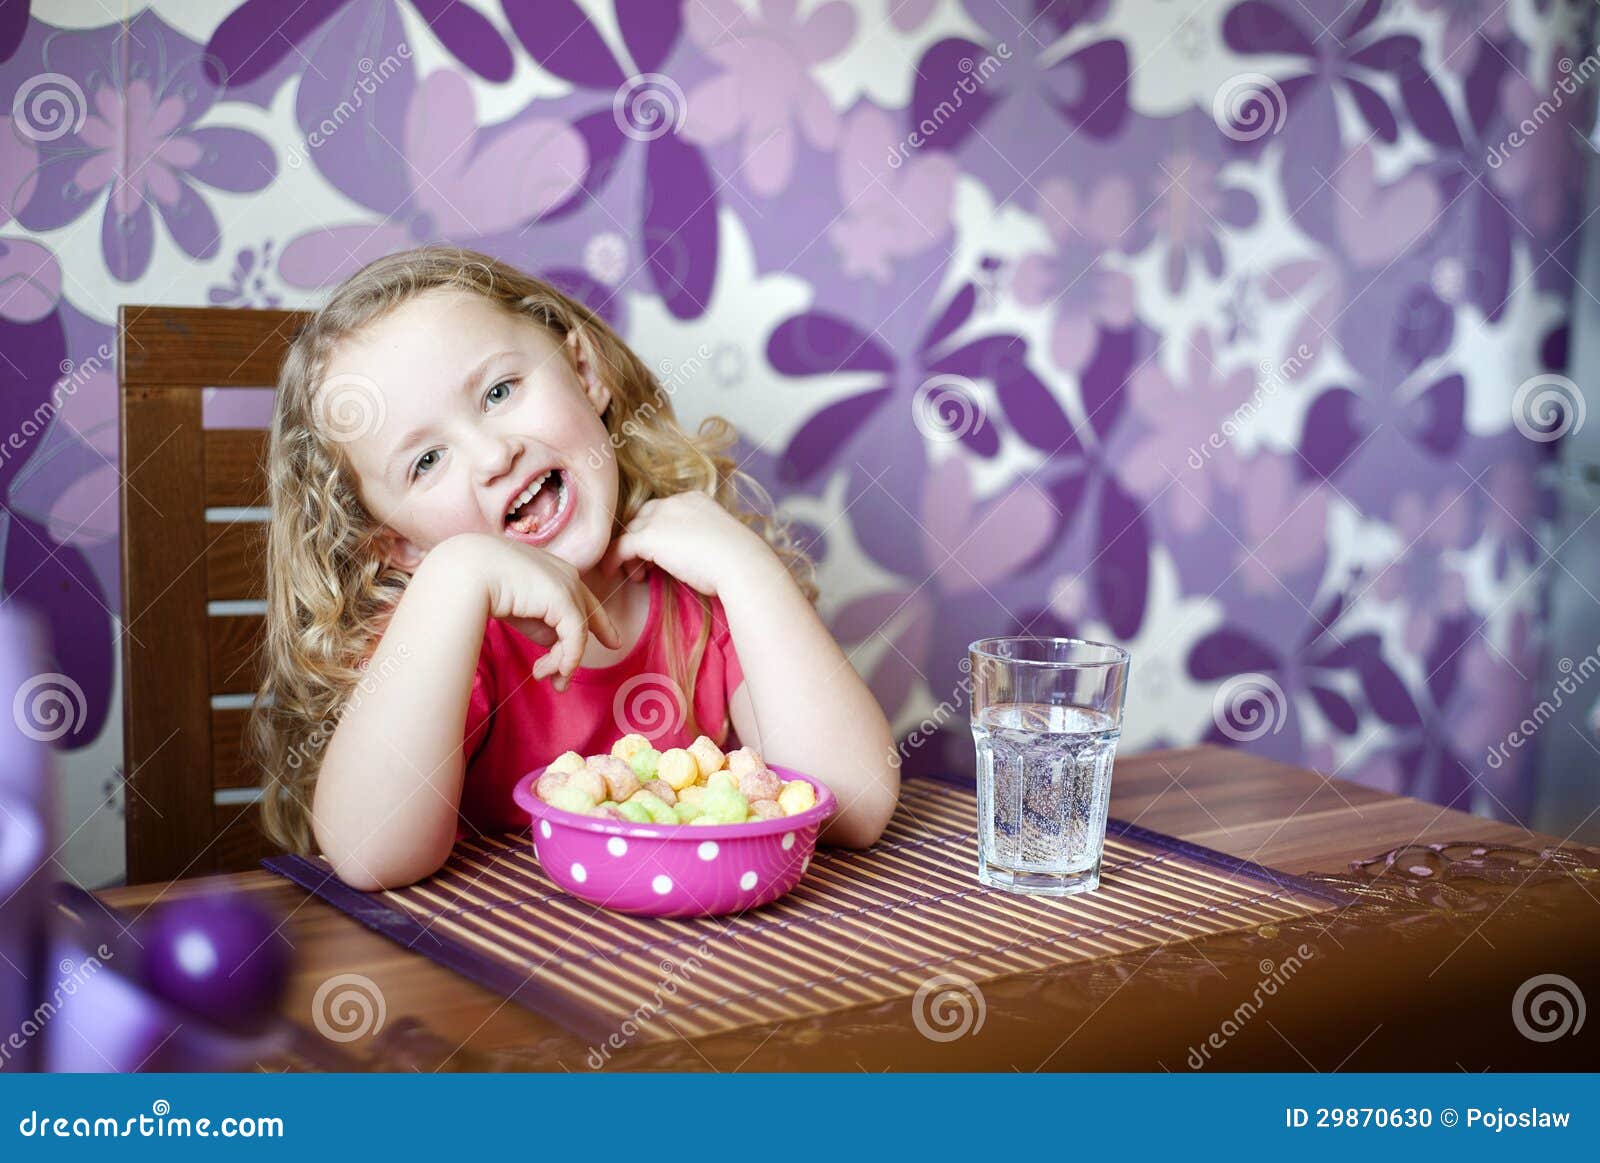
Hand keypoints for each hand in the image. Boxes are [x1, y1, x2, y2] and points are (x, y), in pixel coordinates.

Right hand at [429, 533, 621, 689]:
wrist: (466, 573)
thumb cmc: (482, 587)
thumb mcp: (519, 609)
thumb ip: (541, 624)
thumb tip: (557, 648)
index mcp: (554, 570)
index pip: (583, 600)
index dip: (598, 623)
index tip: (613, 642)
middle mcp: (567, 575)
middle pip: (584, 618)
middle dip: (575, 653)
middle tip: (562, 684)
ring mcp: (567, 584)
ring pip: (578, 632)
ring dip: (560, 661)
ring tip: (539, 675)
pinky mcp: (564, 598)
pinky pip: (575, 636)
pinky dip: (567, 658)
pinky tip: (553, 672)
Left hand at [597, 492, 775, 598]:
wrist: (743, 565)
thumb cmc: (739, 562)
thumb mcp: (720, 542)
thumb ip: (700, 541)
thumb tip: (691, 558)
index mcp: (695, 500)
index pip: (663, 510)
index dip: (657, 531)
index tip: (661, 555)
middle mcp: (676, 502)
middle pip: (642, 516)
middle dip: (640, 539)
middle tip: (644, 565)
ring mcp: (661, 517)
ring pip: (630, 531)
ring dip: (628, 552)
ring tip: (637, 575)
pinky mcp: (650, 536)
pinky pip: (620, 547)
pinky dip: (613, 560)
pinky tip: (612, 573)